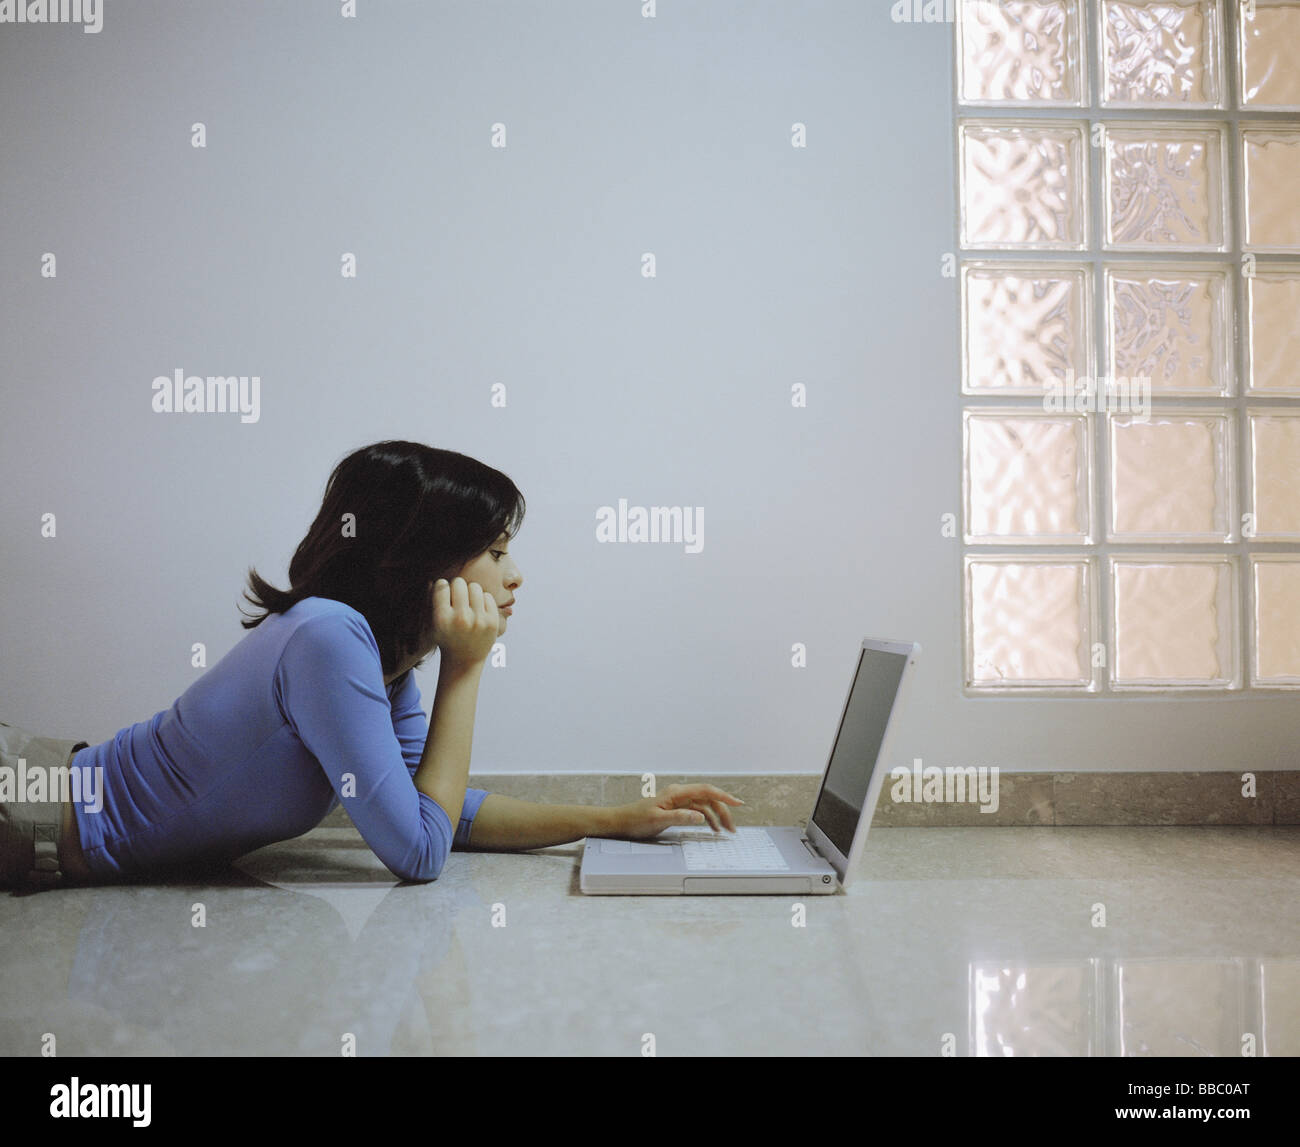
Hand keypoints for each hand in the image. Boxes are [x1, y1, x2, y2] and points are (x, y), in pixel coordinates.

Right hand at [431, 576, 498, 668]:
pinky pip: (488, 596)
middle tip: (457, 598)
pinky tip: (477, 611)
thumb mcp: (433, 623)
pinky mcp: (492, 621)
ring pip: (475, 586)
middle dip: (457, 588)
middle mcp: (461, 619)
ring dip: (470, 592)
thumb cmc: (446, 637)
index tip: (444, 595)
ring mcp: (479, 620)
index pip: (442, 585)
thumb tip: (434, 579)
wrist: (464, 660)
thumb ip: (432, 600)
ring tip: (468, 603)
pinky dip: (482, 600)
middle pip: (459, 582)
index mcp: (442, 618)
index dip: (442, 587)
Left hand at [614, 783, 743, 837]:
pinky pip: (697, 811)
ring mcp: (679, 801)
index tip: (738, 803)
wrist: (621, 822)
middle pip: (708, 799)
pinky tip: (712, 828)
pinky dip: (707, 819)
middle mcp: (679, 794)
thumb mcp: (657, 820)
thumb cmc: (636, 820)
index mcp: (676, 793)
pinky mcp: (676, 808)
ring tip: (725, 831)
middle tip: (732, 829)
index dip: (724, 796)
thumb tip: (700, 816)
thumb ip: (680, 817)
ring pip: (704, 806)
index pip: (706, 791)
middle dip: (723, 811)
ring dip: (716, 817)